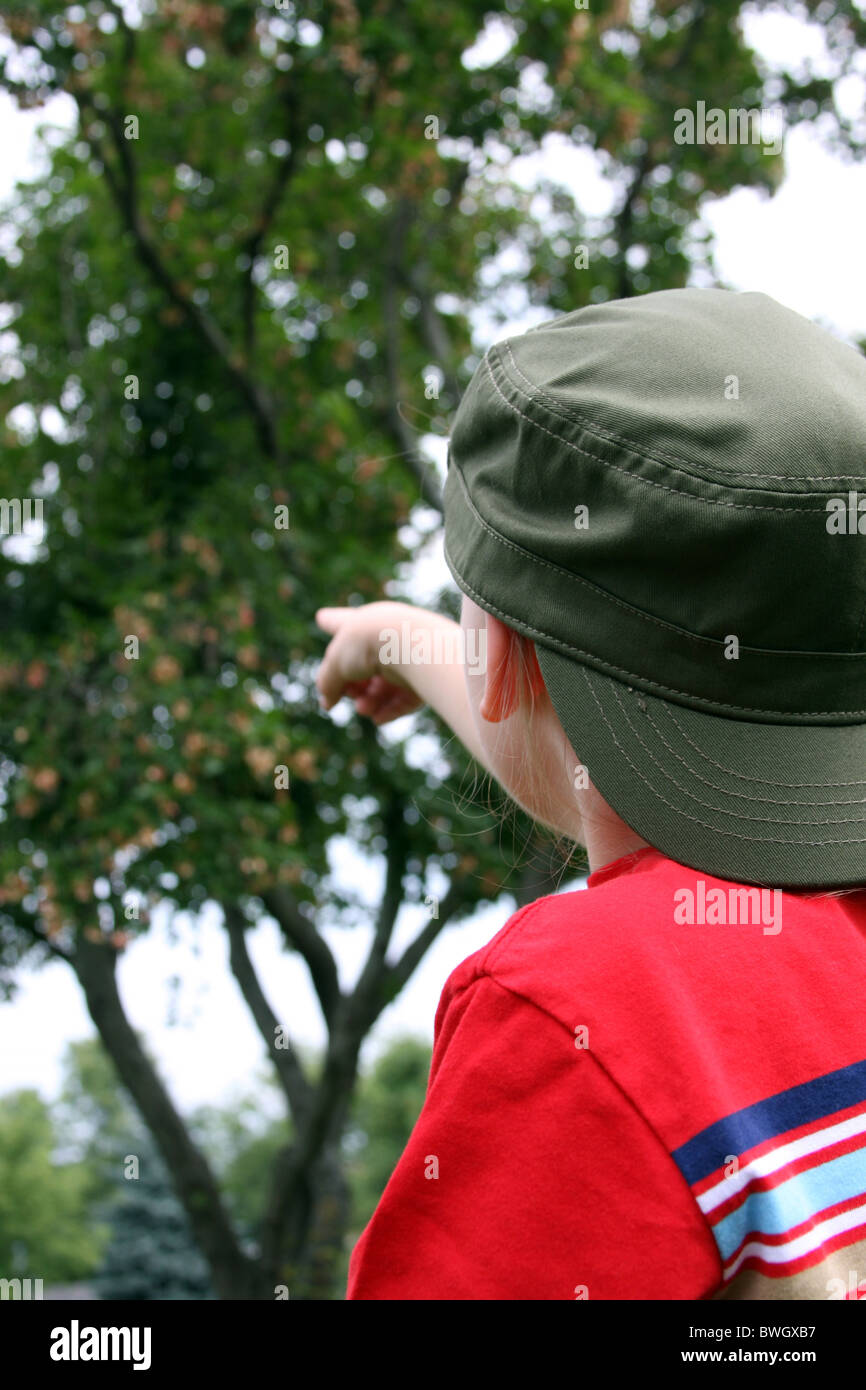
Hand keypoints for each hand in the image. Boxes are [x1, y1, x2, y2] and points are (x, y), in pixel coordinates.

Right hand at [315, 602, 425, 724]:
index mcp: (362, 623)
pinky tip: (378, 718)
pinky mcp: (425, 675)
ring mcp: (407, 655)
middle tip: (348, 694)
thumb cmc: (370, 644)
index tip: (322, 617)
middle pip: (364, 666)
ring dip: (369, 701)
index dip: (329, 622)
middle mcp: (386, 635)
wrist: (413, 644)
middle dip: (353, 686)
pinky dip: (390, 709)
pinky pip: (405, 697)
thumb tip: (328, 702)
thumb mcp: (336, 663)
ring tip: (363, 708)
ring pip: (385, 685)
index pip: (340, 623)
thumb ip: (328, 682)